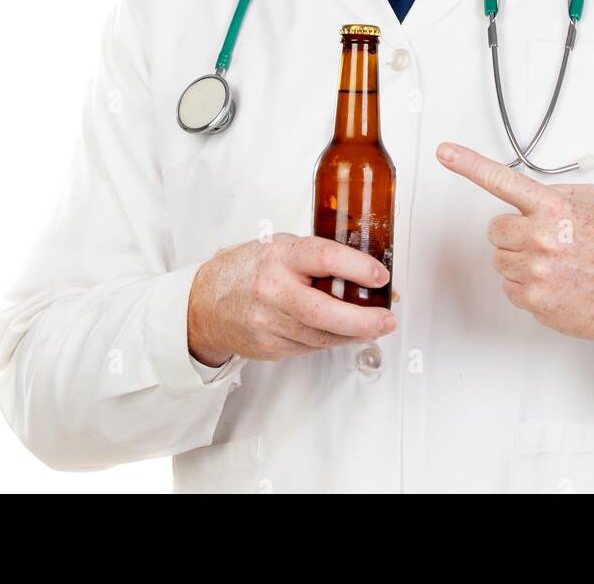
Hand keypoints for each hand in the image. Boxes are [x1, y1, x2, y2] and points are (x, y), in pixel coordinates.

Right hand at [188, 233, 396, 365]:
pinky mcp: (268, 346)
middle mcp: (273, 289)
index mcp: (280, 256)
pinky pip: (309, 347)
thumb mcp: (281, 246)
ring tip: (374, 327)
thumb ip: (317, 256)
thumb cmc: (248, 268)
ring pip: (321, 336)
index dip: (358, 268)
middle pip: (326, 311)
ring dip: (353, 334)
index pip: (325, 258)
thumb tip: (364, 269)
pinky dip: (331, 342)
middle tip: (387, 319)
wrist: (205, 301)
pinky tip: (344, 335)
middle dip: (363, 319)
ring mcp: (269, 322)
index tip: (381, 276)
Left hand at [436, 142, 593, 361]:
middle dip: (514, 233)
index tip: (445, 152)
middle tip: (543, 240)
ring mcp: (535, 271)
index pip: (502, 180)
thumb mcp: (592, 202)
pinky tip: (553, 283)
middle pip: (495, 230)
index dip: (469, 164)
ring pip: (500, 260)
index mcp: (554, 207)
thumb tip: (529, 194)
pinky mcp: (534, 300)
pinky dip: (525, 286)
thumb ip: (555, 193)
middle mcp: (541, 237)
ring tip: (554, 264)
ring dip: (520, 260)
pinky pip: (509, 287)